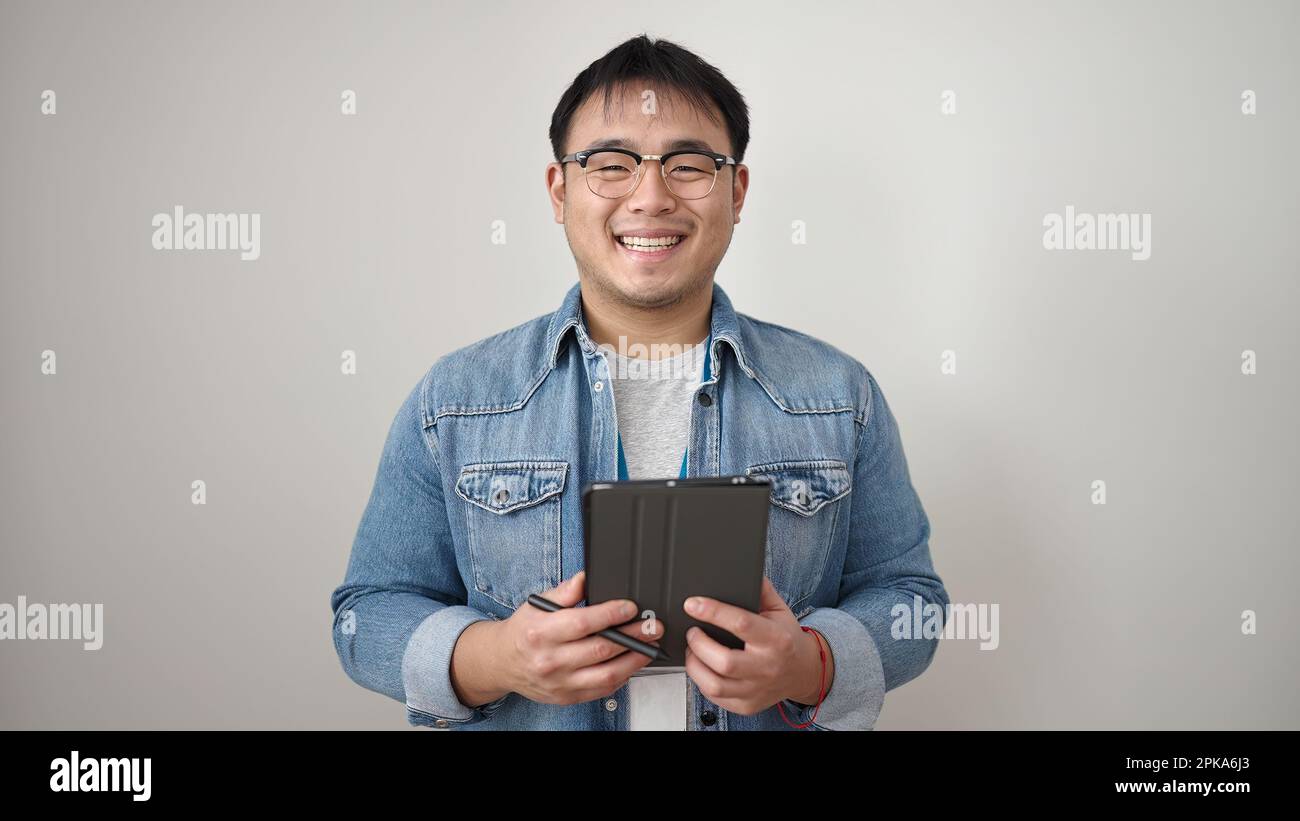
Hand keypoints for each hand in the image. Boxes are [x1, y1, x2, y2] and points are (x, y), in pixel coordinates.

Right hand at [495, 570, 663, 705]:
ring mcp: (559, 683)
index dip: (611, 614)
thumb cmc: (523, 631)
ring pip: (606, 674)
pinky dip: (621, 678)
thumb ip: (565, 592)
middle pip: (600, 649)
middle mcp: (550, 660)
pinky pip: (601, 691)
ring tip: (650, 647)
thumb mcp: (537, 604)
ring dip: (634, 661)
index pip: (582, 623)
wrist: (502, 662)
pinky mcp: (566, 697)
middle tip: (652, 627)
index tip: (631, 608)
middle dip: (633, 637)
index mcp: (541, 633)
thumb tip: (586, 579)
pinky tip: (631, 665)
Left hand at [681, 576, 830, 715]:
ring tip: (694, 651)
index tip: (693, 604)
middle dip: (699, 643)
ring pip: (714, 684)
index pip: (741, 624)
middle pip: (723, 661)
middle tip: (692, 631)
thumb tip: (744, 569)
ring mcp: (756, 689)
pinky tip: (703, 668)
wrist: (804, 672)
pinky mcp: (747, 705)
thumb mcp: (780, 610)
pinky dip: (702, 682)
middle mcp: (767, 667)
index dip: (712, 612)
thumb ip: (761, 590)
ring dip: (695, 665)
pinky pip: (715, 697)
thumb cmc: (787, 639)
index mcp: (776, 639)